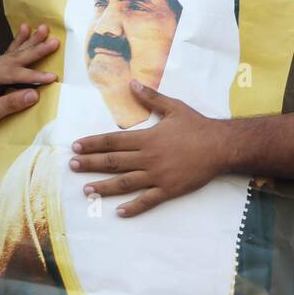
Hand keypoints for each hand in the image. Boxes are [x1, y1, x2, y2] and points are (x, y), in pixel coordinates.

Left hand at [0, 23, 58, 133]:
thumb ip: (10, 103)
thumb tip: (34, 95)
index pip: (16, 74)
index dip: (35, 76)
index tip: (53, 77)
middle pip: (18, 57)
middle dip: (37, 49)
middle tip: (54, 41)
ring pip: (15, 52)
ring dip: (31, 41)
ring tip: (44, 28)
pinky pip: (10, 52)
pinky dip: (20, 42)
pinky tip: (25, 30)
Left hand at [70, 81, 230, 216]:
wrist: (221, 146)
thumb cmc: (197, 126)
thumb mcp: (173, 107)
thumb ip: (150, 97)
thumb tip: (131, 82)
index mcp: (147, 138)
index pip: (113, 141)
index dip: (93, 144)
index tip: (77, 147)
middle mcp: (148, 157)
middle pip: (113, 161)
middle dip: (91, 163)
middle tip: (72, 166)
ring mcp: (158, 175)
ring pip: (125, 183)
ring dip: (104, 187)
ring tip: (86, 190)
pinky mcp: (169, 189)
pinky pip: (147, 200)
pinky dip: (133, 207)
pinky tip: (119, 212)